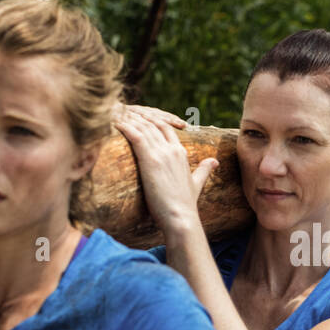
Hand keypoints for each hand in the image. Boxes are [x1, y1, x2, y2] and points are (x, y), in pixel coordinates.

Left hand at [115, 106, 214, 231]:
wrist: (181, 218)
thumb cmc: (185, 205)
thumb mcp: (197, 183)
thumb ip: (204, 170)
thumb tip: (214, 161)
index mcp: (181, 152)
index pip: (166, 127)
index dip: (151, 120)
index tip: (138, 117)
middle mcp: (172, 149)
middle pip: (153, 123)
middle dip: (137, 116)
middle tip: (122, 111)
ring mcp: (162, 153)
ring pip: (143, 127)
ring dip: (128, 119)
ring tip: (115, 114)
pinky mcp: (150, 160)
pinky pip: (136, 136)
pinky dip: (125, 127)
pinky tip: (114, 124)